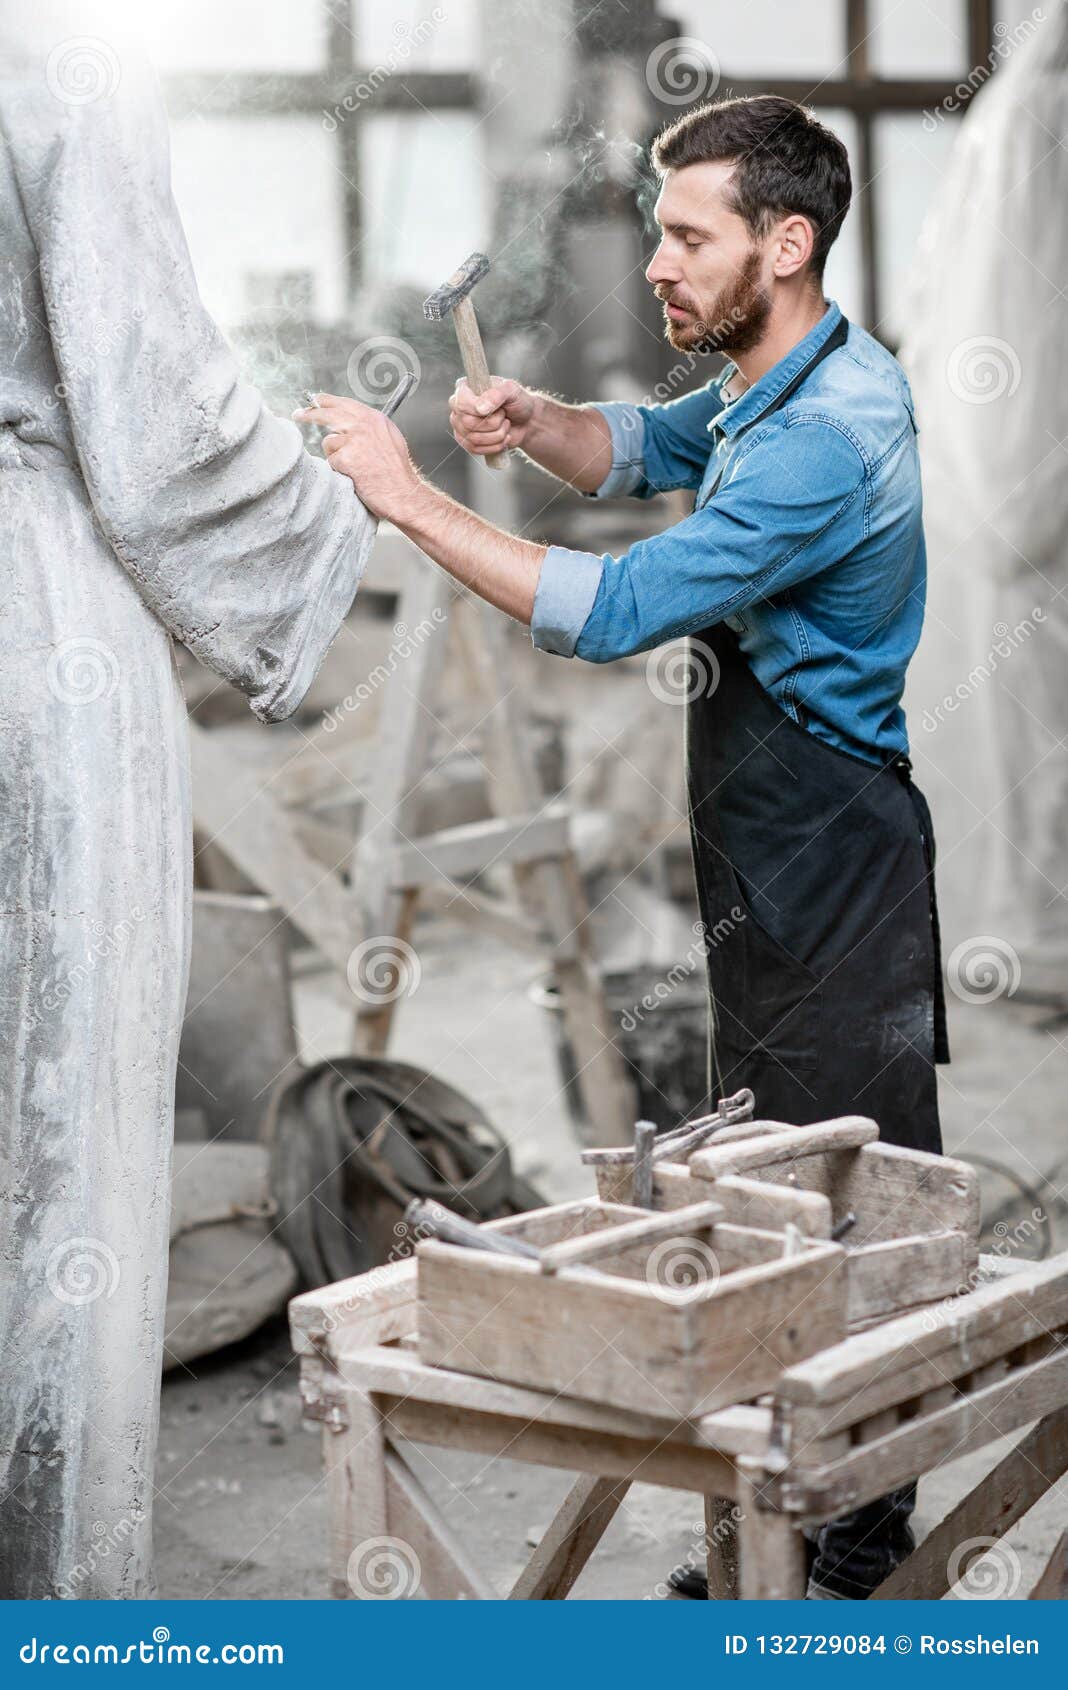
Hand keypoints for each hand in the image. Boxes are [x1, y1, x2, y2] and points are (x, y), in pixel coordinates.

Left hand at [293, 392, 422, 521]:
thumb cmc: (396, 472)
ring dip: (335, 456)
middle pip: (327, 413)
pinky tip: (355, 476)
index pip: (343, 403)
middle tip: (298, 415)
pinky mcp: (346, 458)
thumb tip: (347, 422)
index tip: (315, 401)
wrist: (403, 493)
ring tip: (355, 468)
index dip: (325, 401)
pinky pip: (332, 461)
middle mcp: (363, 424)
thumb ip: (369, 427)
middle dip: (309, 413)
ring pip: (329, 442)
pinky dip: (340, 470)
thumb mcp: (390, 438)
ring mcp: (354, 440)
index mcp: (374, 418)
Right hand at [448, 376, 534, 457]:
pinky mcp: (467, 442)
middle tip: (504, 415)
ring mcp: (460, 426)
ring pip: (473, 439)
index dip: (478, 409)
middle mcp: (458, 407)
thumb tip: (480, 409)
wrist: (525, 421)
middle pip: (468, 423)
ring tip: (505, 425)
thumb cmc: (517, 401)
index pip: (461, 403)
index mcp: (465, 388)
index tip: (498, 409)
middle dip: (494, 423)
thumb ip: (497, 394)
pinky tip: (503, 438)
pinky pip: (475, 450)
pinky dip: (495, 446)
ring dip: (497, 435)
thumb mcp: (512, 390)